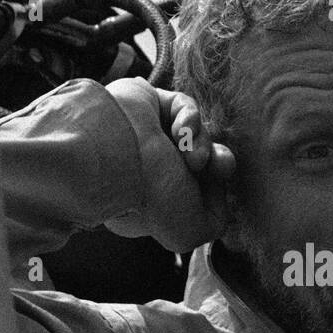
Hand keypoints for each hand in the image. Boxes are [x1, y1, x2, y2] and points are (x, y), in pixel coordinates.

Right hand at [101, 79, 235, 251]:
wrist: (115, 159)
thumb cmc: (151, 199)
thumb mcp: (190, 231)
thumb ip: (214, 221)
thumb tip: (217, 193)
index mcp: (151, 200)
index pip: (193, 189)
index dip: (214, 185)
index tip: (216, 183)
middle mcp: (147, 168)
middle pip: (200, 159)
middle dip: (216, 160)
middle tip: (215, 165)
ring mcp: (144, 134)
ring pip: (194, 132)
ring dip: (201, 143)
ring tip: (192, 155)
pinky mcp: (143, 101)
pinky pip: (182, 105)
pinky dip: (190, 118)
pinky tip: (180, 132)